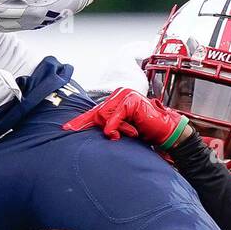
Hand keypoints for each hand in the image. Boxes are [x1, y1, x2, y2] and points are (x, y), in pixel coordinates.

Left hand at [63, 87, 190, 148]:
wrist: (164, 131)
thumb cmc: (144, 130)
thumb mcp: (121, 128)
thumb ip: (107, 125)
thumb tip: (92, 129)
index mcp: (115, 100)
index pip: (94, 111)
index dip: (80, 121)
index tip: (66, 129)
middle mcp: (118, 94)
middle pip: (96, 113)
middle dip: (98, 126)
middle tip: (103, 134)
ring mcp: (124, 95)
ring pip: (103, 116)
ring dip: (115, 129)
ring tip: (131, 132)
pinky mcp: (130, 100)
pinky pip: (114, 117)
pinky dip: (115, 127)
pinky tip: (126, 132)